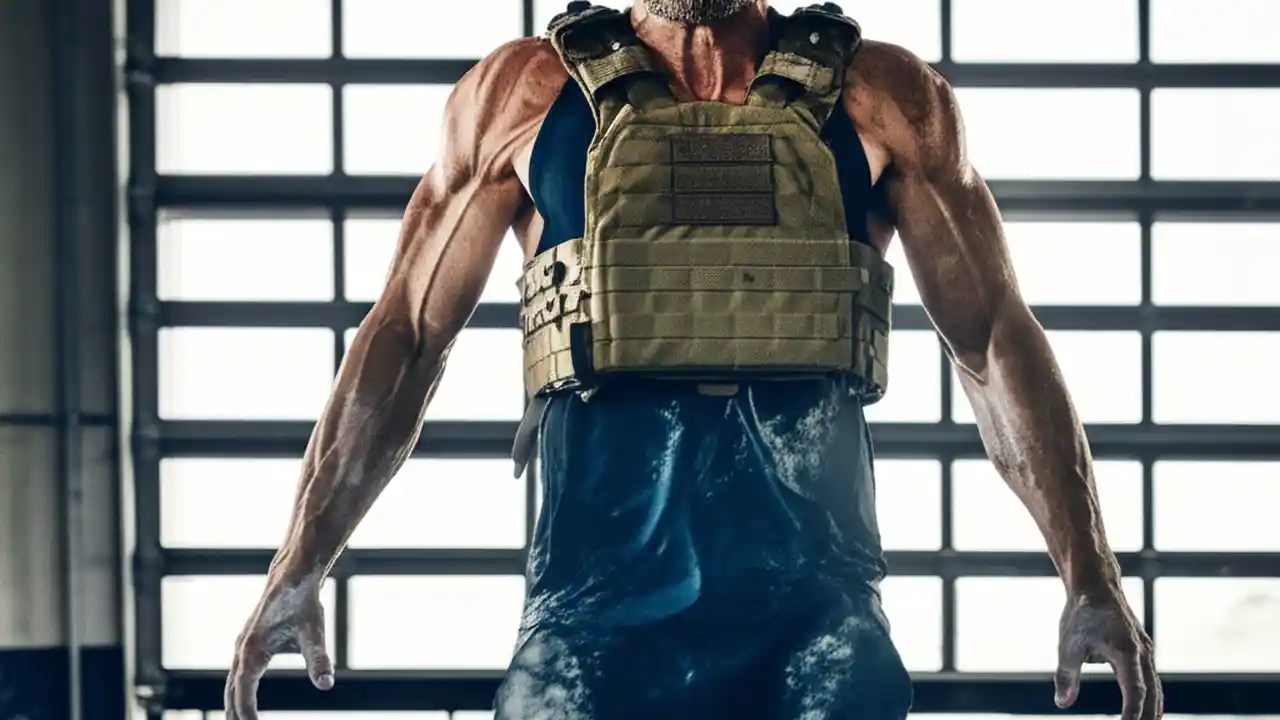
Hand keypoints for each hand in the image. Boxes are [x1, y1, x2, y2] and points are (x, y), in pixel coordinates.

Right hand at [225, 579, 333, 718]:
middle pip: (232, 690)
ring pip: (233, 682)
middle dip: (236, 715)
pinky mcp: (248, 642)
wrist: (293, 578)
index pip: (243, 691)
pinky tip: (246, 699)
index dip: (247, 713)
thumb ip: (319, 660)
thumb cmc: (304, 605)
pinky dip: (238, 690)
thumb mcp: (314, 634)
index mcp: (253, 651)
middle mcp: (242, 649)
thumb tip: (326, 684)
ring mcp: (242, 646)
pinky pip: (238, 672)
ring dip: (235, 704)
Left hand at [1055, 589, 1161, 719]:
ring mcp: (1146, 652)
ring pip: (1156, 689)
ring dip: (1152, 712)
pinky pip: (1152, 681)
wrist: (1096, 588)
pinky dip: (1151, 700)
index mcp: (1125, 651)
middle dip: (1147, 719)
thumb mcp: (1068, 646)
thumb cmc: (1080, 616)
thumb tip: (1062, 704)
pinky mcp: (1144, 652)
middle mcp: (1142, 653)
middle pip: (1152, 694)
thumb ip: (1066, 676)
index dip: (1133, 714)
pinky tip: (1146, 715)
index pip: (1135, 691)